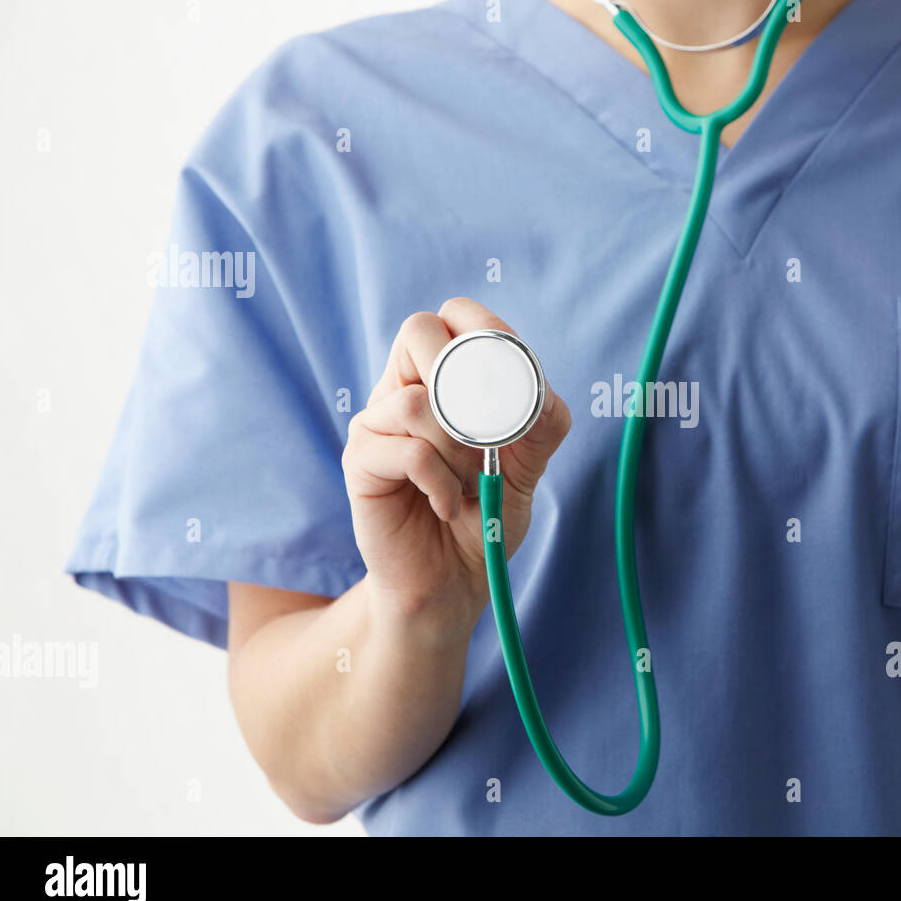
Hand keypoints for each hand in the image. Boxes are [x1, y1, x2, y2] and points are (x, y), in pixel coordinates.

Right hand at [342, 298, 570, 637]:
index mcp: (444, 378)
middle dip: (465, 382)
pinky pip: (407, 452)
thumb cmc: (484, 517)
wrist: (453, 583)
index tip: (513, 381)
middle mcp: (404, 389)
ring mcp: (377, 424)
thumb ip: (541, 426)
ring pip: (416, 400)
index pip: (453, 316)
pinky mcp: (360, 462)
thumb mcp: (527, 469)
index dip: (486, 333)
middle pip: (418, 331)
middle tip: (485, 432)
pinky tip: (447, 505)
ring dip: (458, 449)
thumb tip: (539, 394)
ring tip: (465, 483)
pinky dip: (441, 484)